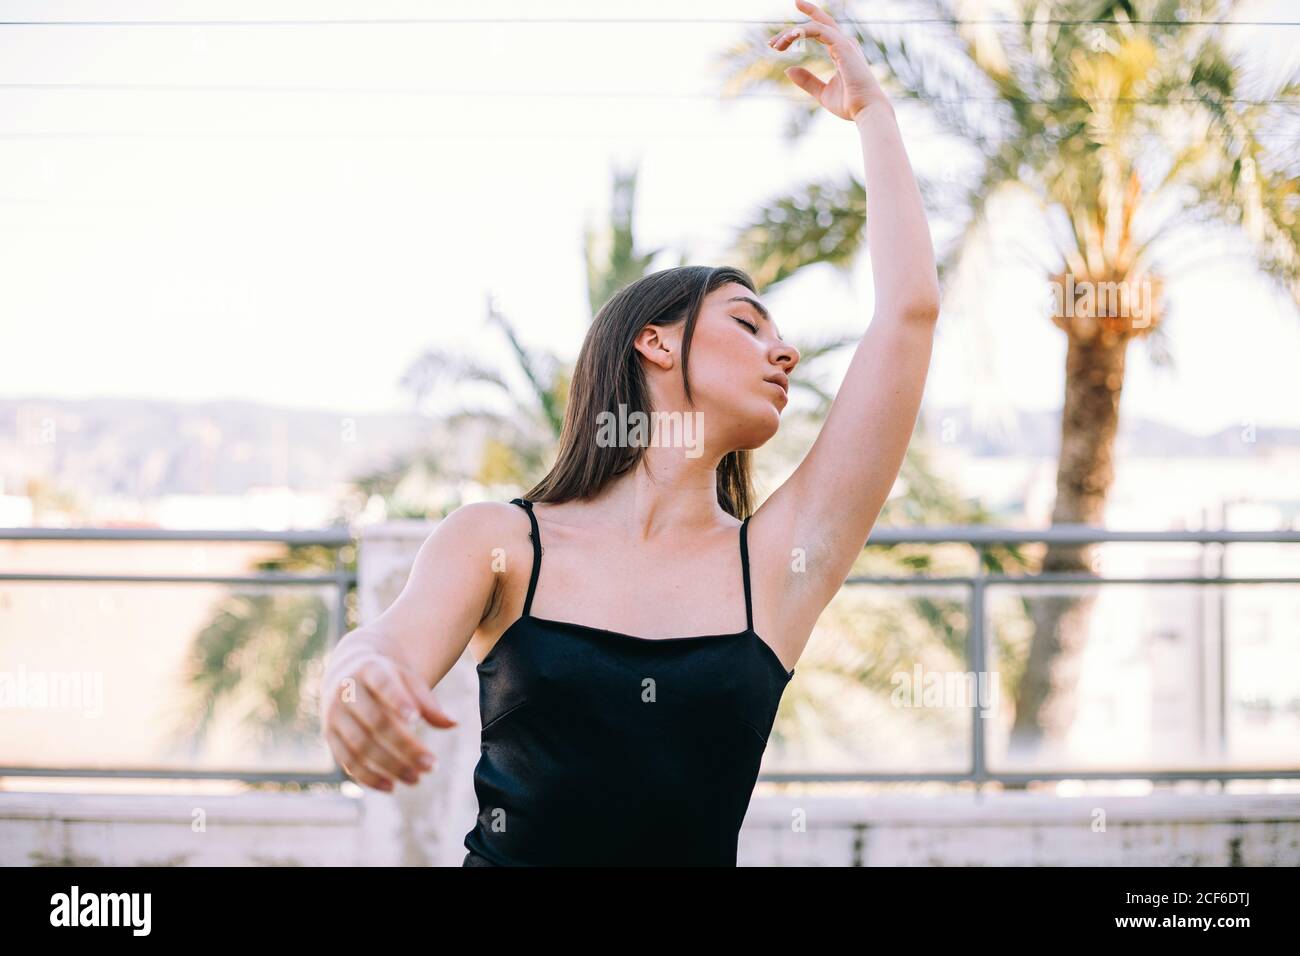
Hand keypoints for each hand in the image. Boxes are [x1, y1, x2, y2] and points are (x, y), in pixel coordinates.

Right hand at [321, 652, 457, 791]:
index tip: (415, 719)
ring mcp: (335, 714)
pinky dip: (368, 777)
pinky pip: (347, 761)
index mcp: (370, 669)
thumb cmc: (388, 679)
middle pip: (375, 722)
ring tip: (416, 779)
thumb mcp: (408, 680)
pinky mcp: (330, 736)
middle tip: (432, 766)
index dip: (397, 700)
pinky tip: (391, 787)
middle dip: (404, 746)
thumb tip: (452, 723)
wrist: (350, 674)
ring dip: (389, 766)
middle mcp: (347, 691)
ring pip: (360, 746)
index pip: (383, 684)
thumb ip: (428, 702)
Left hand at [768, 0, 884, 120]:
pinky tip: (788, 39)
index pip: (820, 30)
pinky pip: (818, 30)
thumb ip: (808, 80)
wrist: (866, 110)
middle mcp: (843, 43)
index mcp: (840, 51)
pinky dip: (802, 32)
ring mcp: (844, 43)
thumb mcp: (822, 92)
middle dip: (793, 27)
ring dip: (792, 33)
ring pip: (814, 26)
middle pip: (816, 24)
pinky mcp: (843, 46)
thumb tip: (789, 70)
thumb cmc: (850, 104)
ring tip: (776, 46)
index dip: (800, 28)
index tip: (780, 39)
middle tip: (772, 42)